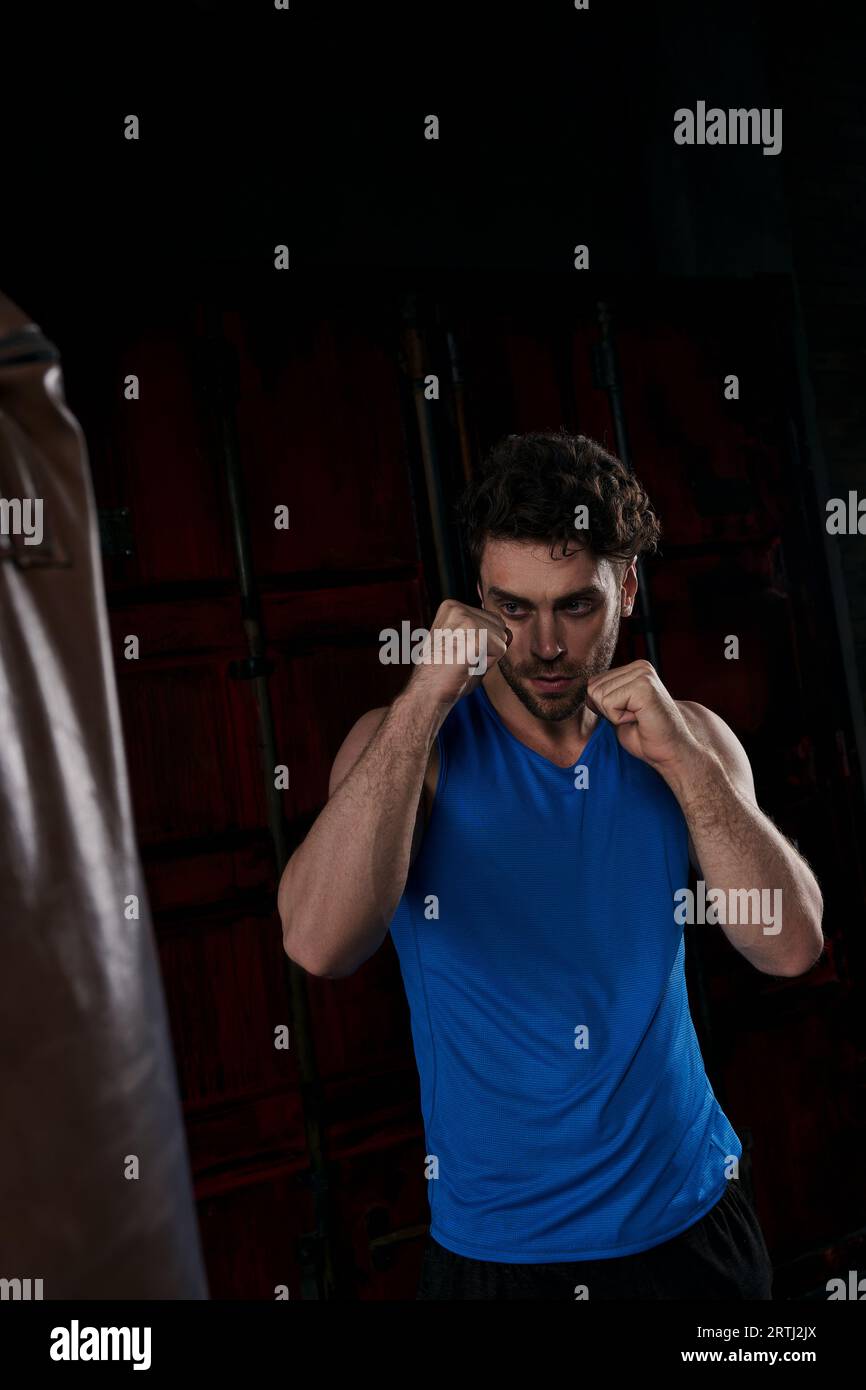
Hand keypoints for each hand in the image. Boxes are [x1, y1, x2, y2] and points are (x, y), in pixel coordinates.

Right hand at [407, 600, 510, 709]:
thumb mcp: (465, 645)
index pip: (490, 619)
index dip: (483, 642)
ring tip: (464, 661)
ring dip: (489, 655)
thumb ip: (487, 636)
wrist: (427, 691)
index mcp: (451, 606)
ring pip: (502, 637)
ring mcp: (465, 619)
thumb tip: (510, 633)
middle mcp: (457, 607)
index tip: (459, 651)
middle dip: (489, 646)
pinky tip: (467, 664)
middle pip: (500, 624)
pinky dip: (489, 663)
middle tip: (463, 658)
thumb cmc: (445, 673)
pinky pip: (501, 649)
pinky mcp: (474, 635)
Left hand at [585, 660, 699, 770]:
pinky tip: (640, 719)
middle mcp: (640, 666)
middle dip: (608, 710)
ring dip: (615, 715)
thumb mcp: (616, 712)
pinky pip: (609, 703)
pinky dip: (619, 718)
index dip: (604, 707)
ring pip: (599, 695)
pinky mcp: (644, 686)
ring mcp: (643, 674)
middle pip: (593, 687)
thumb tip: (584, 689)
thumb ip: (602, 697)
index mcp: (634, 668)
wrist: (671, 751)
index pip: (593, 682)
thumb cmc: (645, 735)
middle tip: (634, 718)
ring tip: (638, 718)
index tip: (629, 715)